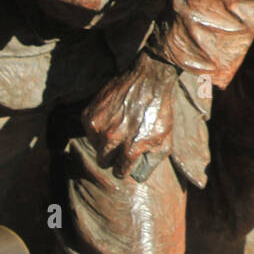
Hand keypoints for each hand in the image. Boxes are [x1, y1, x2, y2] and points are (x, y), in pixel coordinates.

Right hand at [82, 53, 177, 179]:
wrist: (150, 78)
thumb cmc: (160, 109)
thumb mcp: (165, 139)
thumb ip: (151, 162)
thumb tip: (136, 175)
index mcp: (131, 148)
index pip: (119, 172)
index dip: (124, 166)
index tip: (126, 160)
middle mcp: (112, 139)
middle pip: (103, 161)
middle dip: (113, 155)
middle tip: (122, 142)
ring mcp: (99, 126)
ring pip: (95, 145)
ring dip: (105, 140)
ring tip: (120, 125)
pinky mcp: (89, 114)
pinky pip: (89, 130)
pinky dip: (98, 126)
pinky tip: (112, 115)